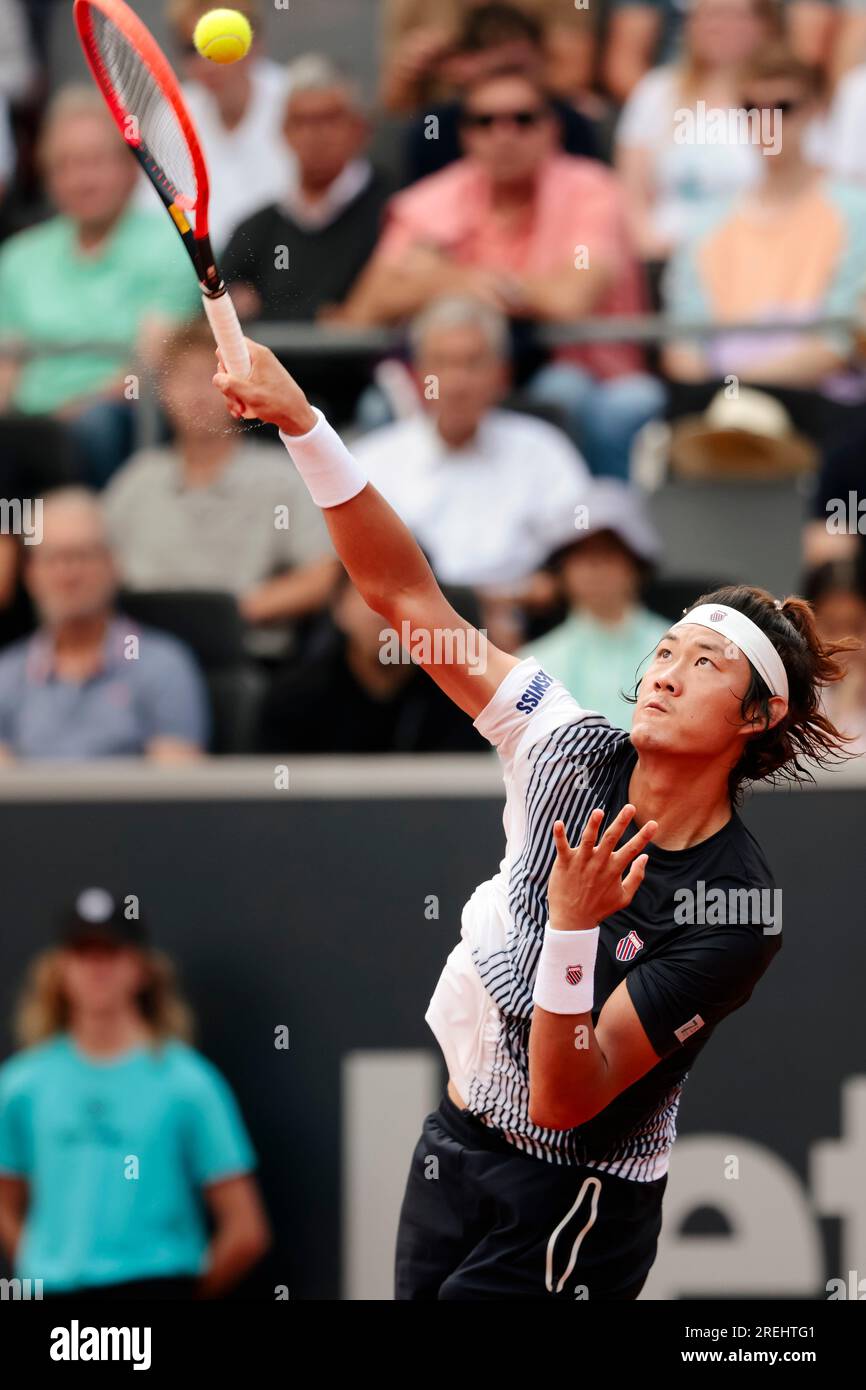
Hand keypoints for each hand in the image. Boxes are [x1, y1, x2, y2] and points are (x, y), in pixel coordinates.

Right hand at [212, 338, 316, 434]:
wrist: (296, 416)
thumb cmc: (278, 403)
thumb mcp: (250, 394)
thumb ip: (230, 385)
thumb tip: (216, 378)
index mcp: (257, 354)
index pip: (232, 341)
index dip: (224, 355)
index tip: (225, 371)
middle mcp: (258, 359)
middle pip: (230, 364)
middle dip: (227, 384)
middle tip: (234, 400)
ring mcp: (259, 371)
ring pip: (235, 378)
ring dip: (233, 396)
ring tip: (240, 410)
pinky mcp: (260, 381)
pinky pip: (243, 386)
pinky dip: (240, 398)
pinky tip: (244, 411)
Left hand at [546, 804, 656, 931]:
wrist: (572, 921)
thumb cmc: (599, 908)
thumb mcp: (624, 897)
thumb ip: (636, 877)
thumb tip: (646, 857)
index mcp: (614, 869)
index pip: (633, 849)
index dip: (644, 836)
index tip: (654, 823)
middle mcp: (599, 863)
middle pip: (612, 838)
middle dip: (622, 822)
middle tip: (630, 807)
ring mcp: (581, 862)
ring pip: (588, 839)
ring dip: (593, 824)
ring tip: (598, 812)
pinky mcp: (564, 863)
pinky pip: (561, 846)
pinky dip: (559, 835)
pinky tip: (558, 823)